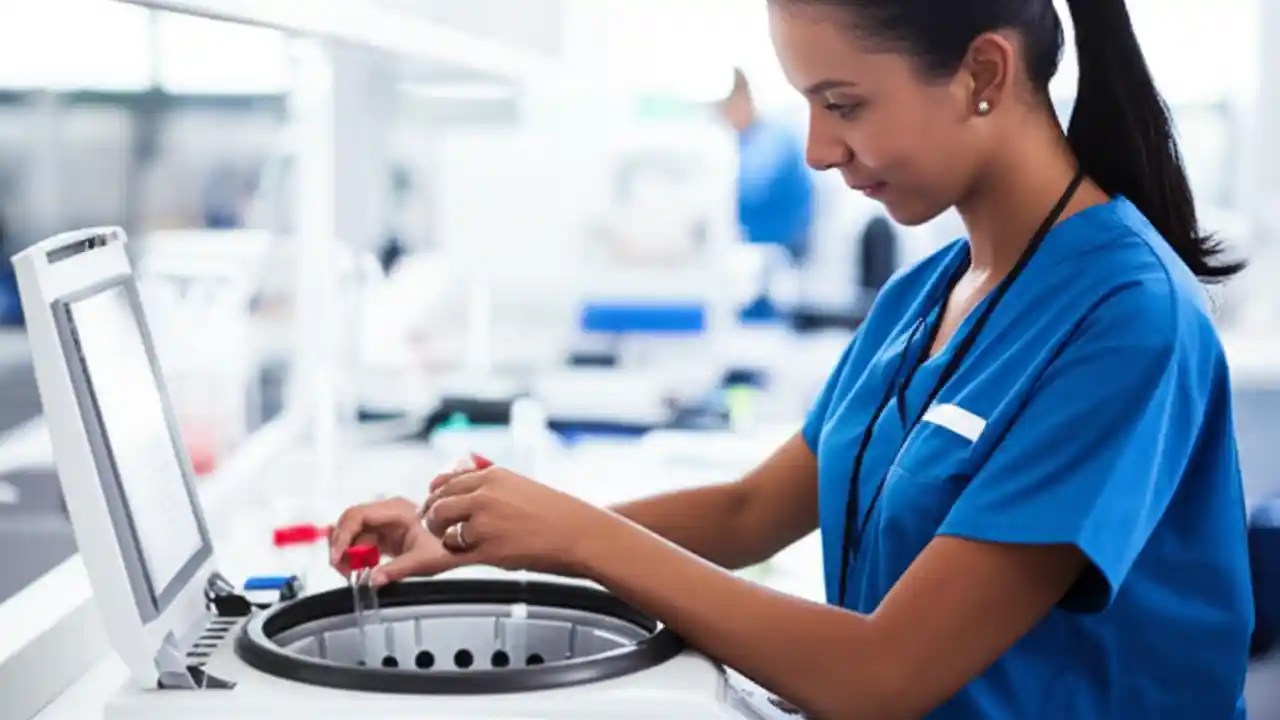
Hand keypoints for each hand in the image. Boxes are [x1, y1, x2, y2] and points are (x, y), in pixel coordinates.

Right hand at [328, 497, 461, 586]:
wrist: (461, 543)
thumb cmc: (447, 546)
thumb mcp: (424, 560)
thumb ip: (396, 570)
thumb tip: (372, 581)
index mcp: (397, 510)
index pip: (358, 515)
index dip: (343, 535)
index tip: (337, 557)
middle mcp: (388, 512)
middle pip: (351, 522)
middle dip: (341, 545)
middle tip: (342, 570)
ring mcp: (385, 522)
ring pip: (353, 534)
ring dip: (347, 553)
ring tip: (350, 574)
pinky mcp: (385, 534)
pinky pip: (362, 542)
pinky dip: (356, 556)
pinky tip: (358, 570)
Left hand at [422, 465, 614, 575]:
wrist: (581, 534)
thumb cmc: (558, 513)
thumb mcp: (520, 486)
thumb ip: (489, 484)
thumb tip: (460, 483)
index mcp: (492, 475)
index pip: (446, 481)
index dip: (436, 495)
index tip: (433, 503)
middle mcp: (484, 495)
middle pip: (438, 503)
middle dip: (433, 517)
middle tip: (436, 527)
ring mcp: (485, 522)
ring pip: (442, 528)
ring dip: (446, 536)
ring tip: (458, 542)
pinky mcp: (489, 549)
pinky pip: (456, 552)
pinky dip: (458, 553)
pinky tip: (471, 552)